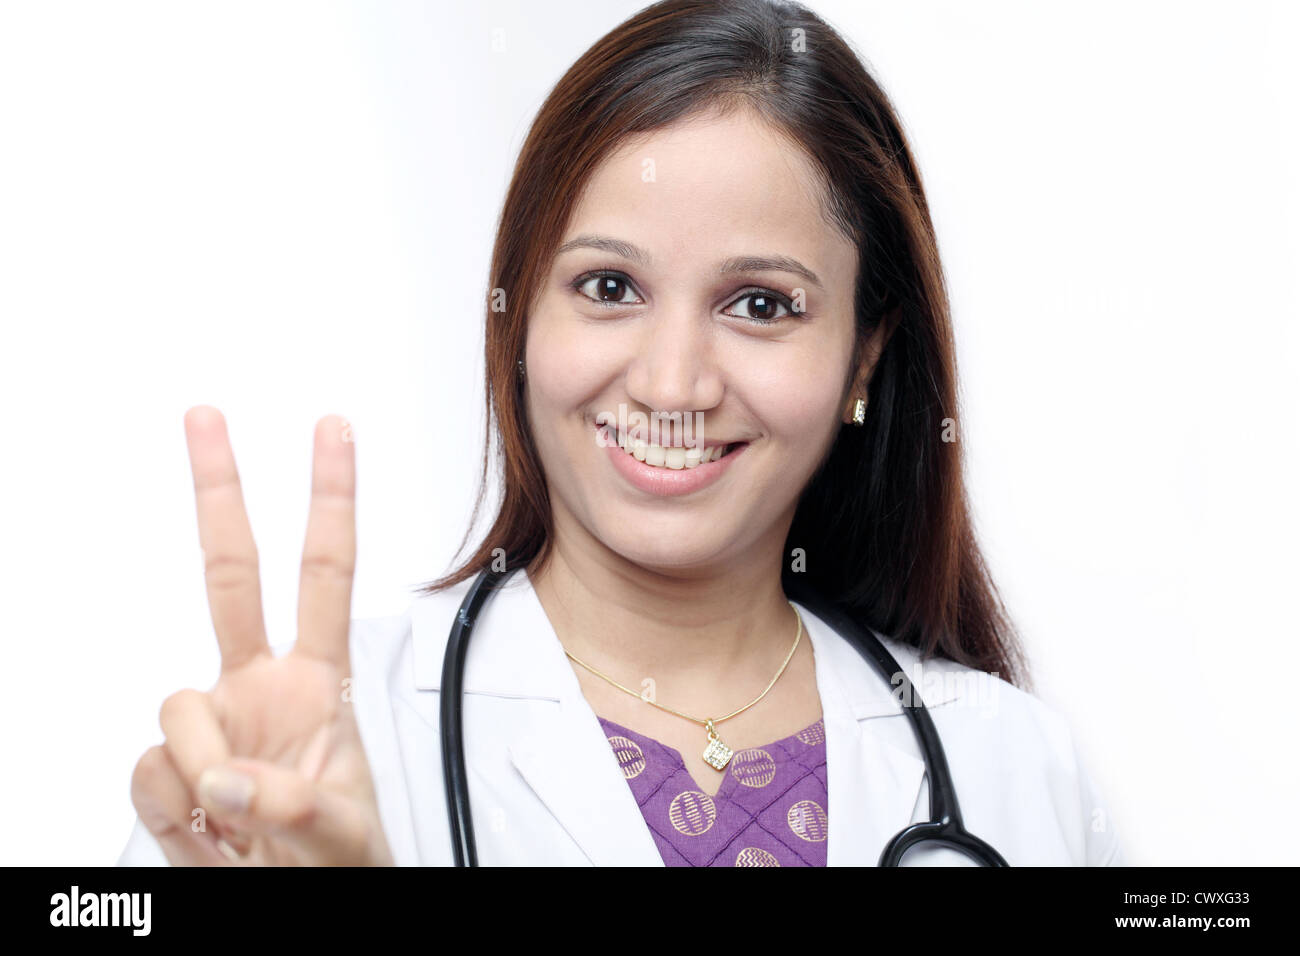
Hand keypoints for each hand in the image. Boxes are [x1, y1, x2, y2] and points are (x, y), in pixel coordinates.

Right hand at [129, 406, 392, 864]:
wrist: (295, 908)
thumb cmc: (338, 862)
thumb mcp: (343, 836)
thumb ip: (296, 807)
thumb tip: (228, 779)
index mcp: (319, 681)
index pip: (325, 573)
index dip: (331, 501)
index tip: (333, 431)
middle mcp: (259, 686)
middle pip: (230, 573)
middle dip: (220, 492)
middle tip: (206, 416)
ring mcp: (210, 727)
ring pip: (175, 711)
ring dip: (203, 773)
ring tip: (241, 826)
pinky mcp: (168, 772)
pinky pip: (148, 774)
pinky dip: (172, 813)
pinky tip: (206, 836)